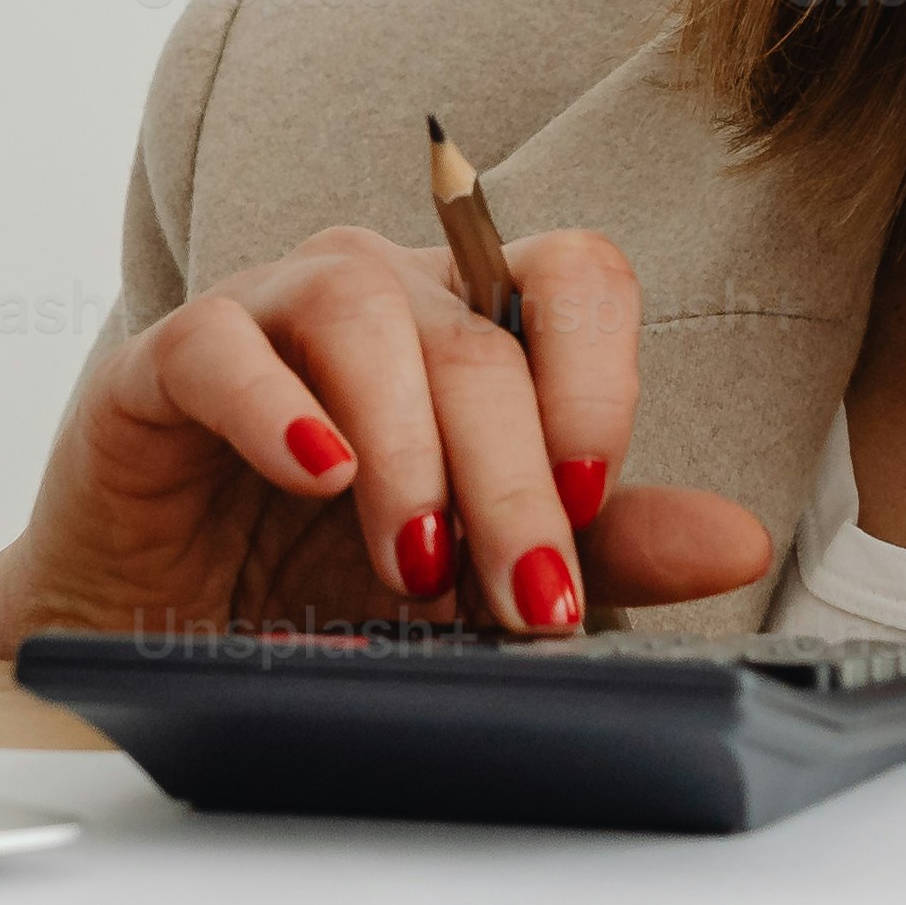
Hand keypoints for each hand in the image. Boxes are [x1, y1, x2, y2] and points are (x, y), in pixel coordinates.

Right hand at [0, 224, 777, 656]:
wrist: (167, 627)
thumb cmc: (326, 580)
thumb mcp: (482, 580)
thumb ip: (606, 549)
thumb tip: (738, 541)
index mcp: (475, 326)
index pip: (576, 277)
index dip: (598, 379)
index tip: (592, 497)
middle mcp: (385, 294)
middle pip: (479, 339)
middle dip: (513, 485)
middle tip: (519, 602)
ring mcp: (271, 313)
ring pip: (363, 309)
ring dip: (408, 448)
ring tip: (411, 558)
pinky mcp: (167, 361)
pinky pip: (225, 345)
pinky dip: (278, 408)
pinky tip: (317, 472)